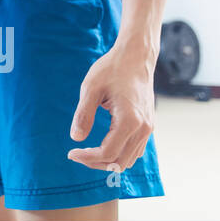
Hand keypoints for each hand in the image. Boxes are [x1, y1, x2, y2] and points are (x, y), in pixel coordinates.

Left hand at [67, 45, 156, 171]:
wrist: (136, 57)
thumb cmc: (111, 69)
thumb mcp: (91, 88)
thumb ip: (84, 115)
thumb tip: (76, 139)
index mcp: (130, 121)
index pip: (108, 153)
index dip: (87, 157)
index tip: (70, 153)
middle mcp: (143, 129)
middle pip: (120, 162)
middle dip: (96, 163)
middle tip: (77, 155)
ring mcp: (148, 128)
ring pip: (129, 159)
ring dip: (108, 161)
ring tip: (87, 153)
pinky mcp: (148, 125)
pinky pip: (135, 149)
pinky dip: (119, 154)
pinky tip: (103, 146)